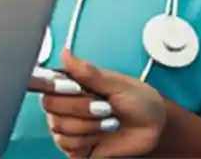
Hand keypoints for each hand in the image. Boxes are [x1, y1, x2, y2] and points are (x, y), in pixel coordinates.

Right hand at [42, 50, 165, 158]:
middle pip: (51, 106)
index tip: (73, 89)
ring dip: (88, 126)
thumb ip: (89, 72)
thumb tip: (66, 54)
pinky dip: (87, 141)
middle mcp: (67, 104)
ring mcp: (70, 126)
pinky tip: (101, 135)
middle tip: (103, 107)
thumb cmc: (139, 101)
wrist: (153, 129)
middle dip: (81, 108)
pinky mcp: (75, 146)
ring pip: (59, 128)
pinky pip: (67, 146)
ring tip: (107, 121)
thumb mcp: (117, 83)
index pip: (47, 82)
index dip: (53, 86)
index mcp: (74, 84)